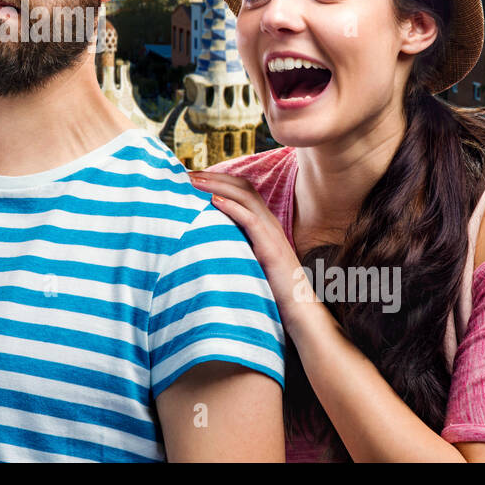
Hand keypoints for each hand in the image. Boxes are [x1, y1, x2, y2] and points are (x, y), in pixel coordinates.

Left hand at [189, 170, 311, 323]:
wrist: (298, 310)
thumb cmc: (270, 288)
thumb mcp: (248, 258)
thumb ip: (233, 243)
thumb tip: (202, 237)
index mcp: (264, 222)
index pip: (241, 189)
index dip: (218, 179)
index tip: (192, 177)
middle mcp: (269, 222)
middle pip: (242, 186)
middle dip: (214, 176)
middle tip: (186, 174)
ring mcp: (271, 233)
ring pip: (246, 197)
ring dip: (218, 185)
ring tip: (194, 181)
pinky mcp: (271, 248)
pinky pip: (251, 220)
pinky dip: (232, 208)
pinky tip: (214, 201)